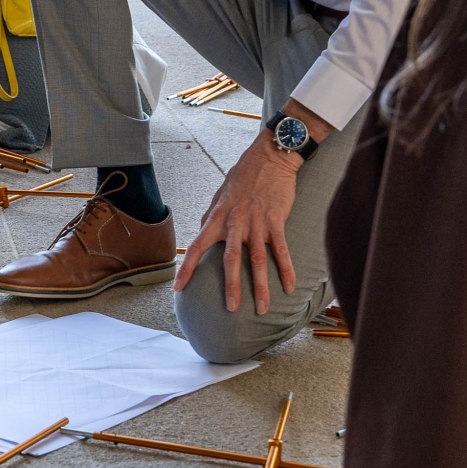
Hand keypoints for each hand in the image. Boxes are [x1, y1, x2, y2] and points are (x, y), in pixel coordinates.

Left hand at [172, 131, 302, 315]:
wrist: (269, 158)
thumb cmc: (243, 176)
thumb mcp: (220, 195)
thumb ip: (210, 216)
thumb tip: (200, 232)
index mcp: (217, 217)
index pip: (197, 246)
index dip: (187, 268)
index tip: (178, 289)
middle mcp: (235, 222)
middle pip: (231, 259)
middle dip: (231, 286)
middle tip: (231, 309)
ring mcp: (256, 223)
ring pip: (257, 260)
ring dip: (260, 286)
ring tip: (262, 309)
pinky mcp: (276, 221)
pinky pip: (281, 250)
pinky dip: (286, 270)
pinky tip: (289, 287)